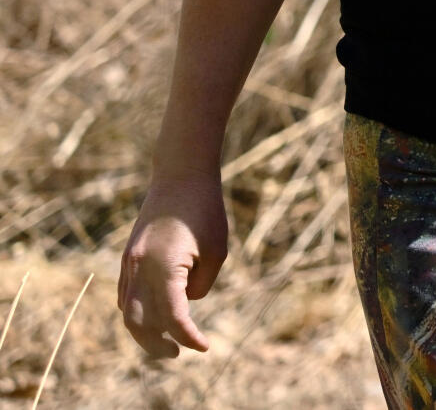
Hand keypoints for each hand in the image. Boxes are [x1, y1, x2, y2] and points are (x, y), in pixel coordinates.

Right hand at [118, 170, 227, 358]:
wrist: (180, 175)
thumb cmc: (205, 210)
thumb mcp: (216, 250)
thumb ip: (200, 285)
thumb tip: (184, 303)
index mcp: (163, 268)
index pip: (173, 316)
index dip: (189, 336)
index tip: (204, 347)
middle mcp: (138, 268)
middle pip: (139, 322)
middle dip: (157, 344)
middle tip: (178, 354)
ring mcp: (128, 263)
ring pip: (128, 310)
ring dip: (144, 331)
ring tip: (166, 341)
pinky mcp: (127, 257)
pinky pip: (126, 294)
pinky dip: (137, 311)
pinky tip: (153, 317)